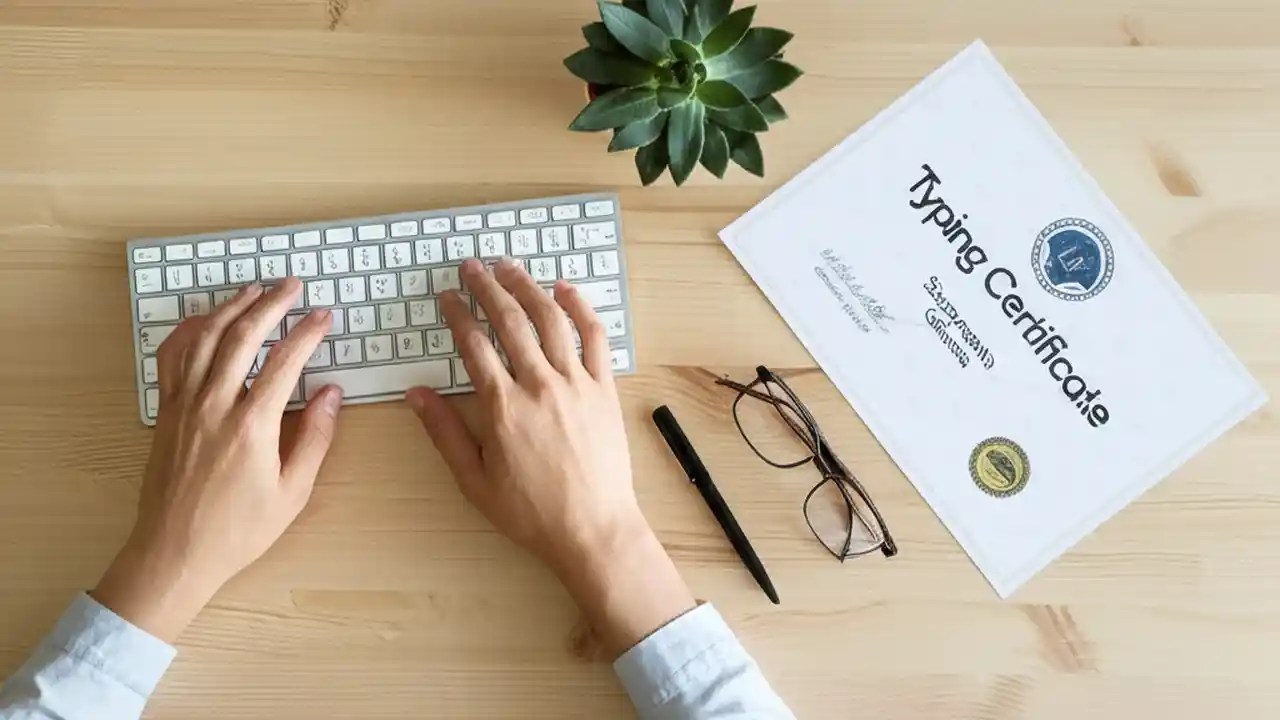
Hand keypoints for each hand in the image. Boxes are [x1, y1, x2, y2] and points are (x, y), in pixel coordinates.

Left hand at [94, 278, 342, 641]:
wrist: (174, 553)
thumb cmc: (238, 530)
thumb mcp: (292, 492)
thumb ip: (314, 438)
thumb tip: (330, 393)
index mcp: (251, 425)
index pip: (284, 361)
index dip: (307, 332)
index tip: (324, 316)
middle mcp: (214, 405)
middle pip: (243, 336)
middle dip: (271, 303)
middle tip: (291, 285)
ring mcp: (183, 405)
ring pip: (205, 338)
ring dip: (231, 307)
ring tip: (254, 289)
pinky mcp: (165, 412)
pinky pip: (173, 358)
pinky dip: (188, 331)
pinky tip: (204, 319)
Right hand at [406, 259, 694, 655]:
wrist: (593, 529)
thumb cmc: (531, 512)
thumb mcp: (474, 480)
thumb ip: (445, 432)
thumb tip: (415, 394)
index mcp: (503, 407)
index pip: (473, 344)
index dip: (456, 314)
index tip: (446, 296)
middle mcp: (540, 386)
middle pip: (510, 321)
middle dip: (487, 287)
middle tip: (472, 267)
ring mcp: (577, 384)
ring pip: (550, 320)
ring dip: (528, 287)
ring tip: (509, 266)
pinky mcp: (605, 390)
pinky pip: (594, 338)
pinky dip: (580, 308)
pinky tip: (566, 289)